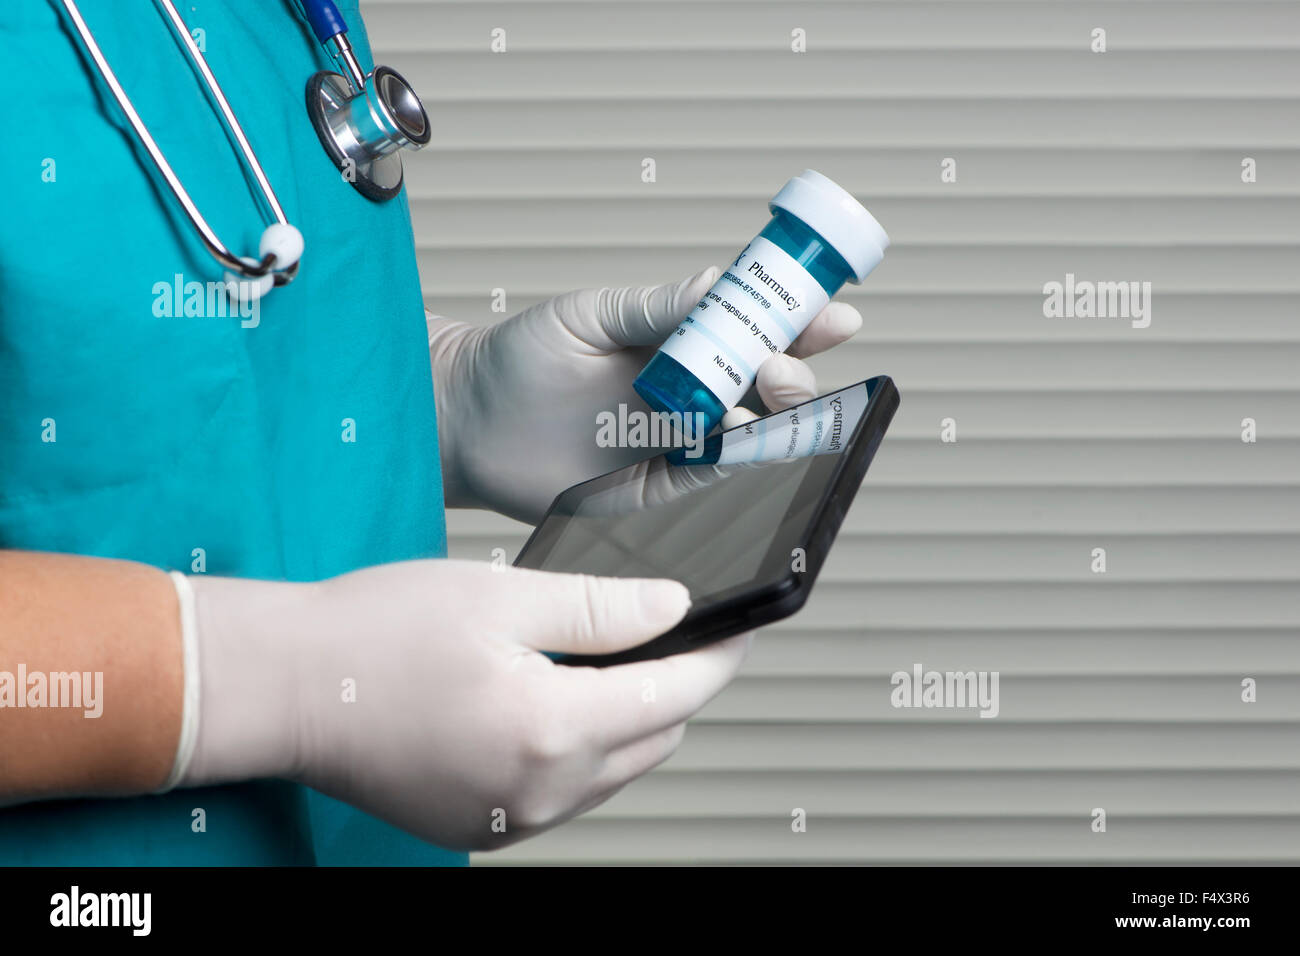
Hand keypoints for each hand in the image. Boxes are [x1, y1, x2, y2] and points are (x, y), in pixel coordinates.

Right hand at [178, 561, 748, 850]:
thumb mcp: (501, 597)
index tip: (737, 628)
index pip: (676, 695)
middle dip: (672, 683)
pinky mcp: (484, 828)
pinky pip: (567, 792)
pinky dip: (581, 748)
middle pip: (655, 738)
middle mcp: (540, 793)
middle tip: (658, 629)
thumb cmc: (375, 635)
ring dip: (628, 718)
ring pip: (615, 769)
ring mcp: (511, 820)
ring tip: (596, 658)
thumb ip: (601, 609)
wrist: (287, 687)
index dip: (716, 655)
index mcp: (552, 731)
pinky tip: (549, 700)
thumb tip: (674, 610)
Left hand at [429, 267, 862, 522]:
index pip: (755, 333)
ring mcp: (675, 442)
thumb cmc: (519, 357)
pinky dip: (738, 462)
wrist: (464, 421)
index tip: (836, 315)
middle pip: (765, 388)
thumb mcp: (591, 316)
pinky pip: (711, 478)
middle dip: (792, 373)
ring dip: (775, 417)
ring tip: (775, 392)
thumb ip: (657, 307)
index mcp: (679, 345)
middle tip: (784, 365)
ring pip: (749, 434)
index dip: (800, 325)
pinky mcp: (657, 490)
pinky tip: (748, 441)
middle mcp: (688, 395)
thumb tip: (721, 285)